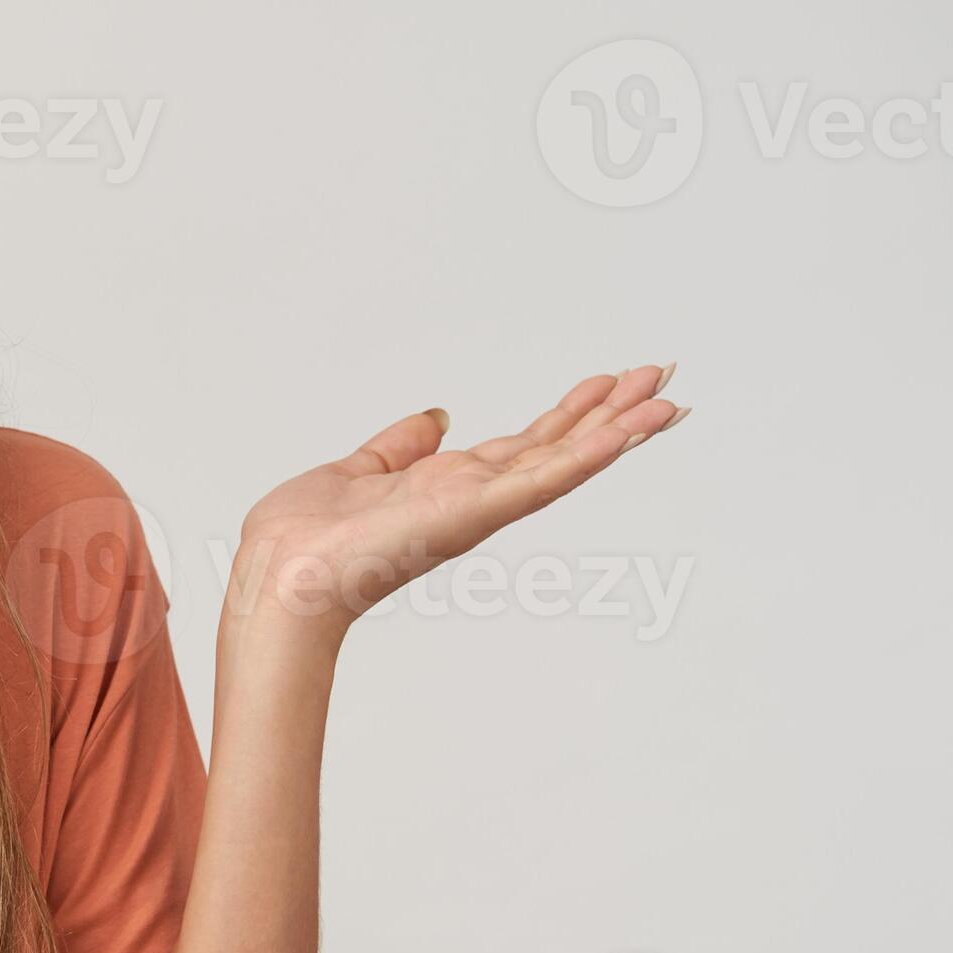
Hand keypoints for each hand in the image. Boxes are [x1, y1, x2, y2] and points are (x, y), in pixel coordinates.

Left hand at [228, 363, 688, 645]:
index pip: (525, 444)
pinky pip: (543, 480)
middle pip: (560, 447)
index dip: (570, 413)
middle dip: (613, 412)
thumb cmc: (303, 540)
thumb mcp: (355, 471)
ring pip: (565, 462)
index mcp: (448, 486)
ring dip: (620, 431)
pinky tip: (626, 432)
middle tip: (665, 376)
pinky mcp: (474, 513)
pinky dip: (587, 456)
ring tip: (670, 401)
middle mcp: (474, 498)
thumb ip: (399, 446)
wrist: (282, 576)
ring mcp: (479, 507)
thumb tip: (436, 416)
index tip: (609, 382)